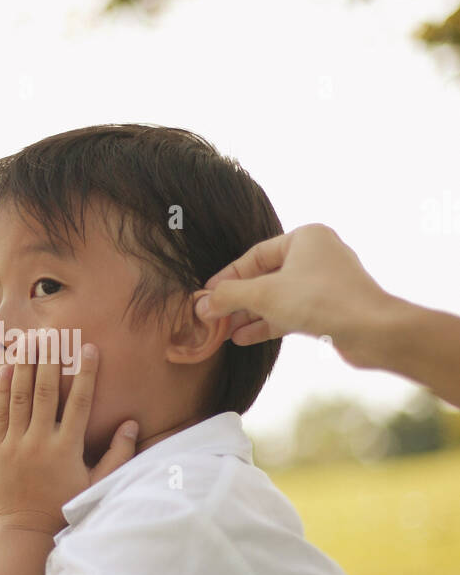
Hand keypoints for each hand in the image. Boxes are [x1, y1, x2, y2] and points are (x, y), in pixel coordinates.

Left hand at [0, 339, 138, 535]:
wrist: (24, 531)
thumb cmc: (63, 507)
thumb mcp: (95, 485)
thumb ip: (117, 454)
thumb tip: (132, 424)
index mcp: (66, 449)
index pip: (79, 402)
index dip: (85, 373)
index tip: (89, 348)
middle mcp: (39, 443)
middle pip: (45, 391)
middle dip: (49, 359)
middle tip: (53, 334)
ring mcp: (15, 445)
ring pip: (18, 397)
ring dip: (23, 366)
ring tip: (27, 342)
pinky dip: (1, 390)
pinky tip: (4, 370)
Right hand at [194, 223, 392, 369]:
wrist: (373, 330)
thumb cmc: (321, 301)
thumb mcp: (265, 295)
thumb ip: (229, 296)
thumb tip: (202, 305)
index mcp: (305, 237)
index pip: (255, 255)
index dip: (228, 277)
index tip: (207, 295)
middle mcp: (318, 255)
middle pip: (266, 276)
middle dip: (239, 299)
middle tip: (213, 315)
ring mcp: (326, 283)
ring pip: (279, 296)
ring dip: (251, 314)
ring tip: (225, 330)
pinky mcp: (332, 308)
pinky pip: (293, 311)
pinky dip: (269, 323)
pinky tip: (245, 337)